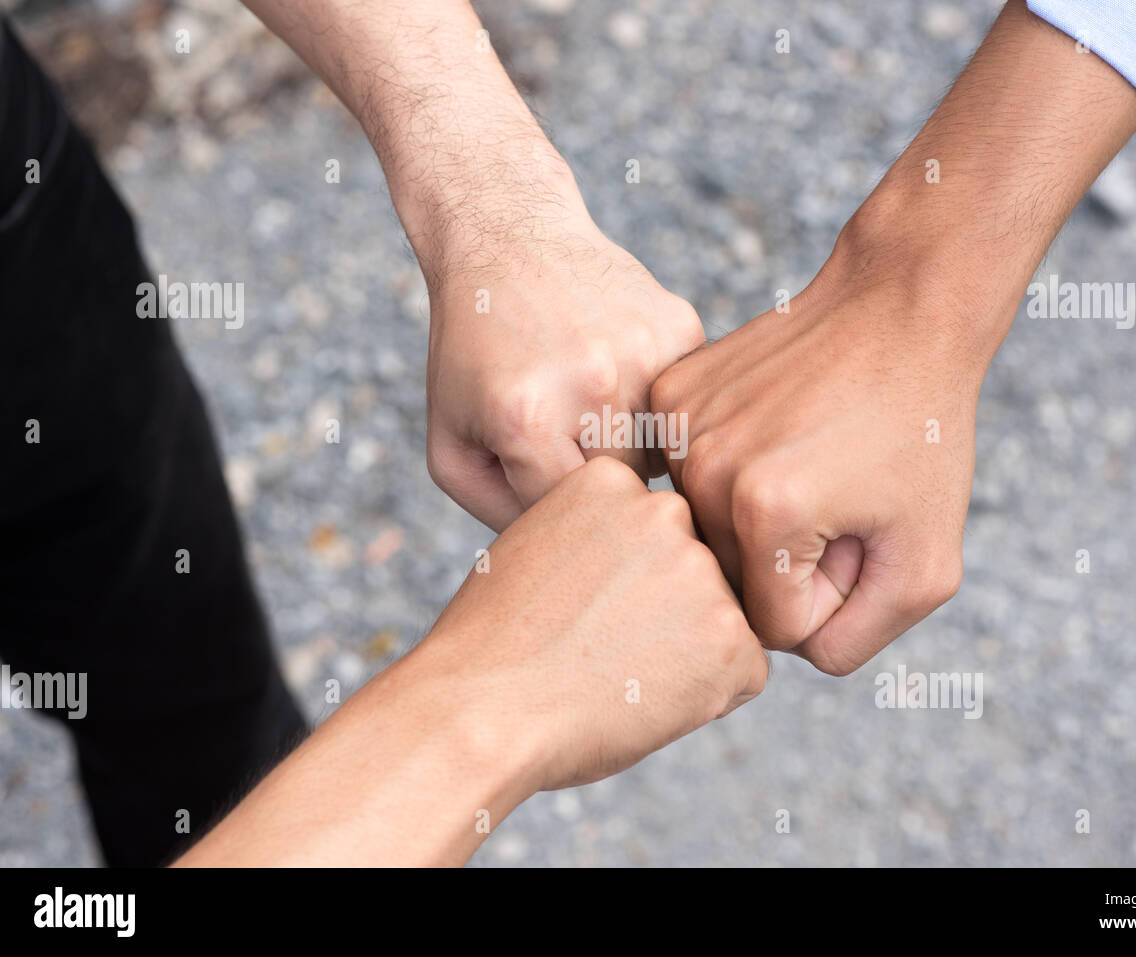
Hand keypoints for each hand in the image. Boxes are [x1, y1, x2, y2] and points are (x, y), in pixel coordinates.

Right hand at [418, 456, 768, 790]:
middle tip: (600, 648)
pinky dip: (710, 697)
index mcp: (612, 481)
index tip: (582, 608)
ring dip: (689, 653)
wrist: (482, 712)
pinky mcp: (732, 635)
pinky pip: (745, 671)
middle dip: (667, 612)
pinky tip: (646, 701)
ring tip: (617, 674)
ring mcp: (703, 571)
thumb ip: (600, 535)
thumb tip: (642, 558)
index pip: (656, 529)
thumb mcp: (539, 548)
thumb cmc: (497, 645)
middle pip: (695, 569)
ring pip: (722, 619)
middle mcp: (667, 511)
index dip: (628, 582)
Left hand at [424, 213, 702, 530]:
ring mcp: (645, 351)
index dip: (557, 514)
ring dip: (635, 444)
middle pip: (625, 490)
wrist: (509, 236)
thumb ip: (501, 517)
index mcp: (527, 419)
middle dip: (598, 480)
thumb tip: (573, 553)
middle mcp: (592, 383)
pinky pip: (684, 400)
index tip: (549, 491)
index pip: (570, 519)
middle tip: (572, 444)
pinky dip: (657, 399)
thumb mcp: (451, 444)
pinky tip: (620, 368)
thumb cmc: (474, 353)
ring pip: (665, 451)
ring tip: (595, 404)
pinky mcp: (682, 327)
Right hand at [650, 245, 974, 676]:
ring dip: (753, 519)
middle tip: (834, 498)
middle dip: (785, 562)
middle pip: (730, 581)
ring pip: (704, 532)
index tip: (856, 539)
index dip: (826, 597)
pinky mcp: (667, 397)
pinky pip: (686, 479)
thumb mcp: (927, 566)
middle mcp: (706, 471)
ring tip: (805, 462)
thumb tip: (782, 650)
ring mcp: (678, 427)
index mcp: (767, 514)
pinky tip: (772, 432)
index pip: (771, 628)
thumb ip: (853, 642)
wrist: (898, 312)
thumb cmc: (920, 437)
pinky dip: (728, 471)